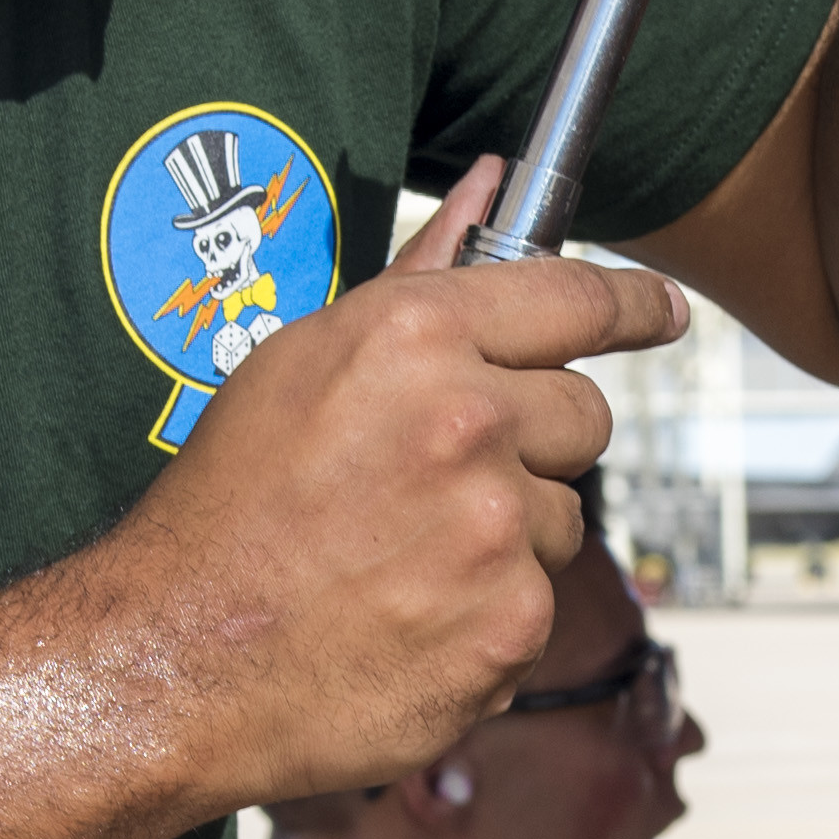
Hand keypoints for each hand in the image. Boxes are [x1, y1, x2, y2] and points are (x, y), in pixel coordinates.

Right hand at [109, 159, 681, 807]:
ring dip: (507, 537)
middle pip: (585, 415)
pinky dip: (488, 619)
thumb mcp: (304, 362)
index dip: (633, 305)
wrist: (176, 658)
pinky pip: (539, 604)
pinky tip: (408, 620)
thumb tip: (494, 180)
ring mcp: (497, 530)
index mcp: (416, 338)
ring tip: (401, 559)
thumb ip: (421, 276)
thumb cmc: (229, 504)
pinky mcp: (512, 627)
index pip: (578, 297)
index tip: (663, 312)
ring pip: (563, 518)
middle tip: (444, 480)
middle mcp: (468, 422)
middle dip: (535, 442)